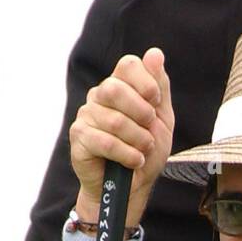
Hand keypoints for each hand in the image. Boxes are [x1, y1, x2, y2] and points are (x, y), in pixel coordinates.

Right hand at [70, 47, 174, 227]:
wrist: (133, 187)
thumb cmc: (145, 151)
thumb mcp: (162, 119)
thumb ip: (159, 86)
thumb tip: (154, 53)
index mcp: (120, 86)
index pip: (128, 65)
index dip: (146, 82)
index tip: (156, 102)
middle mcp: (100, 96)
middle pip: (115, 88)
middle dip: (141, 112)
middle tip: (149, 129)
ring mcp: (87, 115)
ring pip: (114, 120)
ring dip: (138, 139)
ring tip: (143, 150)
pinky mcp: (79, 137)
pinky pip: (104, 141)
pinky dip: (126, 154)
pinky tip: (134, 161)